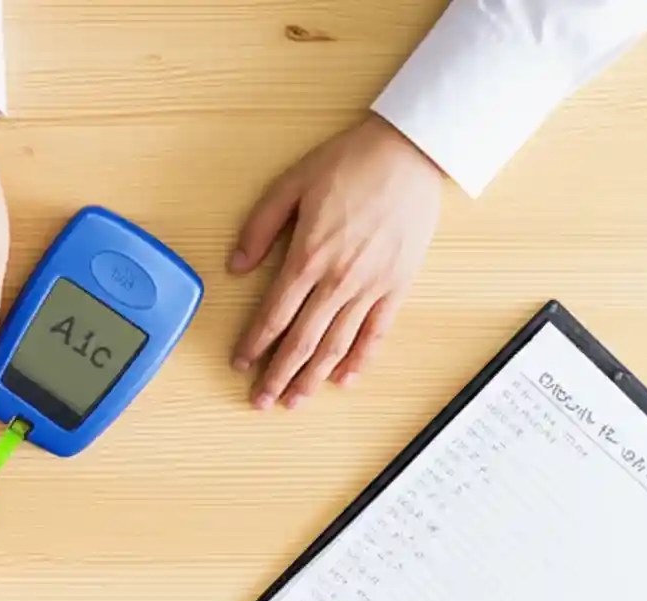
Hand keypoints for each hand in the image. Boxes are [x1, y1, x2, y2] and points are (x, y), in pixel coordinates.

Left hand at [229, 113, 442, 408]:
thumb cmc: (351, 162)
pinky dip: (360, 359)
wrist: (409, 153)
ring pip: (337, 344)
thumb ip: (260, 227)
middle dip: (278, 375)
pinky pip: (376, 332)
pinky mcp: (397, 285)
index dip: (255, 343)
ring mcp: (371, 286)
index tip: (240, 363)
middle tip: (261, 401)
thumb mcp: (291, 184)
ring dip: (313, 377)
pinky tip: (345, 379)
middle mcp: (338, 279)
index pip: (274, 314)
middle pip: (302, 340)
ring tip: (296, 402)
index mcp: (308, 256)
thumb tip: (237, 266)